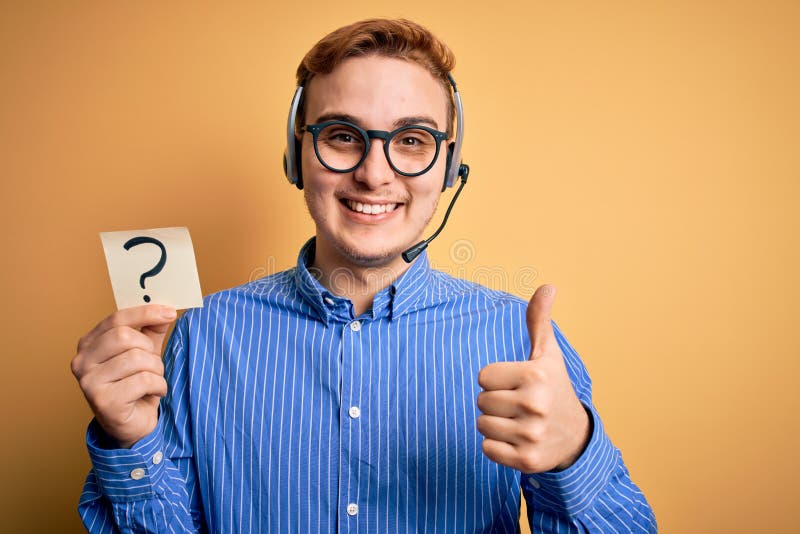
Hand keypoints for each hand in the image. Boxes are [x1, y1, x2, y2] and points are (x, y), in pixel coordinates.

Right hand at [71, 305, 176, 448]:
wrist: (132, 425)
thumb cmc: (136, 386)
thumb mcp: (145, 353)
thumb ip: (151, 331)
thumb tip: (165, 310)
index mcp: (89, 344)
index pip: (116, 319)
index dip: (145, 313)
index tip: (170, 312)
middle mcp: (82, 361)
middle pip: (126, 337)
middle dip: (150, 350)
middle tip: (154, 365)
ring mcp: (88, 382)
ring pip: (137, 359)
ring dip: (156, 370)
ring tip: (153, 382)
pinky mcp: (102, 401)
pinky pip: (143, 380)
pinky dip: (158, 386)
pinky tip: (154, 393)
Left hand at [476, 285, 589, 472]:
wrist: (576, 437)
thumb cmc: (555, 388)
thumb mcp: (547, 355)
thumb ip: (539, 321)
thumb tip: (547, 286)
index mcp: (535, 376)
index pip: (484, 377)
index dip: (496, 379)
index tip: (516, 384)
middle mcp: (534, 405)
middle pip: (481, 401)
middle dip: (495, 402)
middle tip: (518, 404)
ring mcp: (531, 435)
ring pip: (482, 425)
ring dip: (494, 424)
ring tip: (518, 421)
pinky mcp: (526, 460)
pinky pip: (487, 449)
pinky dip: (497, 446)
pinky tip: (517, 440)